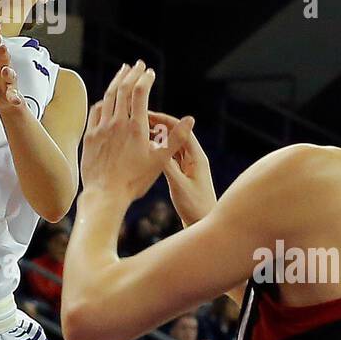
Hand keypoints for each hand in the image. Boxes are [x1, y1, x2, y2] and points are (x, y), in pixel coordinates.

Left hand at [0, 22, 23, 113]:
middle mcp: (2, 66)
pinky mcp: (11, 93)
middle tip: (2, 47)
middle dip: (4, 52)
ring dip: (9, 72)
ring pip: (10, 74)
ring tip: (6, 71)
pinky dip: (15, 97)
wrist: (1, 98)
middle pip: (4, 57)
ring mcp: (8, 79)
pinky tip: (15, 99)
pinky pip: (14, 95)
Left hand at [80, 63, 193, 203]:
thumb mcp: (160, 160)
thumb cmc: (134, 180)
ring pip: (108, 97)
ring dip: (116, 81)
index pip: (140, 93)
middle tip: (138, 64)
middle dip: (131, 74)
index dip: (145, 79)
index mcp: (136, 127)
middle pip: (123, 89)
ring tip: (122, 72)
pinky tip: (106, 98)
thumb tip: (190, 120)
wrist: (105, 195)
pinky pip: (96, 111)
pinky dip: (104, 100)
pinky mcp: (90, 136)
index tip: (149, 72)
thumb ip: (175, 138)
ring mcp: (101, 128)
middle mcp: (117, 123)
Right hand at [148, 111, 214, 227]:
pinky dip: (158, 150)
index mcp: (196, 157)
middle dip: (158, 125)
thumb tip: (153, 146)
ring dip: (157, 137)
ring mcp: (188, 164)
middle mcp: (194, 157)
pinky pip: (169, 155)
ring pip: (171, 144)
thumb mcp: (179, 185)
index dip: (163, 120)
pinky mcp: (183, 172)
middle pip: (175, 134)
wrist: (203, 224)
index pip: (180, 130)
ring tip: (137, 132)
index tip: (145, 115)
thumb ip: (167, 166)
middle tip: (137, 121)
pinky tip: (144, 149)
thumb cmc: (195, 207)